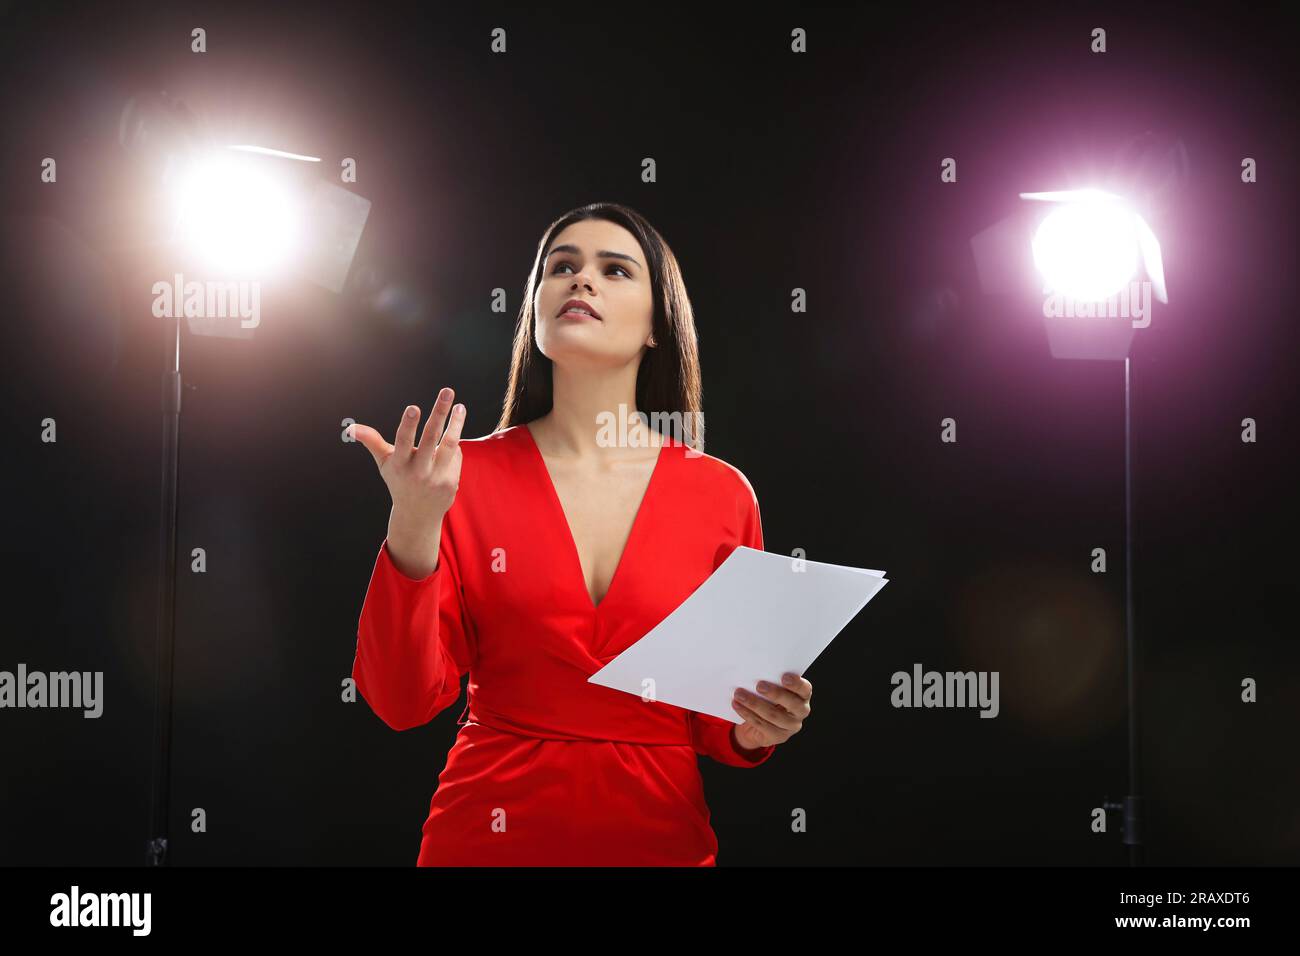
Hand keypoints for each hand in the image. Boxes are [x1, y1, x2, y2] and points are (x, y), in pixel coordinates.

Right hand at [350, 388, 466, 569]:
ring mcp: (435, 477)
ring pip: (449, 445)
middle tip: (447, 391)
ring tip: (460, 407)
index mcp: (399, 463)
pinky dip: (453, 446)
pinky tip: (450, 441)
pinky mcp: (450, 482)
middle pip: (430, 438)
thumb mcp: (385, 463)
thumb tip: (351, 427)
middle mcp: (417, 471)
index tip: (414, 407)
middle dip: (439, 413)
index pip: (402, 441)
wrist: (417, 515)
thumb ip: (372, 441)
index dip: (408, 424)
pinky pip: (455, 456)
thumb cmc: (399, 481)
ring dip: (456, 424)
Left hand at [731, 673, 811, 750]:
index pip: (805, 689)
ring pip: (773, 715)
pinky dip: (746, 713)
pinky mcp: (778, 736)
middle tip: (759, 685)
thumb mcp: (772, 688)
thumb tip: (755, 671)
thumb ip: (771, 681)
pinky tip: (737, 705)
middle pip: (792, 704)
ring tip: (739, 694)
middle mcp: (801, 711)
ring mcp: (791, 726)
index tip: (784, 677)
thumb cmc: (768, 698)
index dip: (796, 684)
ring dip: (754, 703)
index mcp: (803, 696)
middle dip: (775, 694)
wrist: (760, 724)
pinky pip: (761, 724)